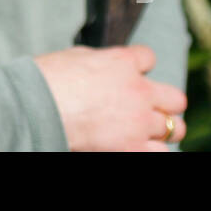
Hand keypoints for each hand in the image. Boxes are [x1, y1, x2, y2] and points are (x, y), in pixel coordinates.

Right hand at [34, 44, 186, 150]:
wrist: (36, 107)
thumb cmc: (47, 79)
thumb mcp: (75, 57)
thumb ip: (100, 61)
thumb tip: (104, 65)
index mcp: (123, 62)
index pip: (149, 57)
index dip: (140, 66)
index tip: (131, 74)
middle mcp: (138, 90)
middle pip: (175, 98)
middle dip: (165, 103)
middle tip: (149, 109)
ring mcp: (138, 121)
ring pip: (174, 128)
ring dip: (162, 130)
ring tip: (147, 133)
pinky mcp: (132, 148)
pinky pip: (161, 154)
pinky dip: (150, 151)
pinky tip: (137, 147)